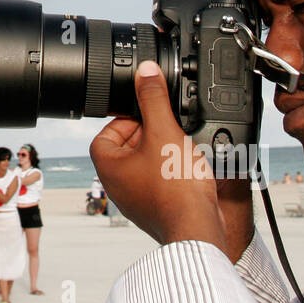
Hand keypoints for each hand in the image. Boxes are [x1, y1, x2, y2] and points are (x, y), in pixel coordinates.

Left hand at [89, 61, 227, 252]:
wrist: (198, 229)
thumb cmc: (176, 189)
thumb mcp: (164, 131)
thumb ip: (153, 99)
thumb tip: (145, 73)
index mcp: (108, 167)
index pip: (106, 132)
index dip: (127, 119)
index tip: (147, 114)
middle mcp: (116, 186)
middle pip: (126, 147)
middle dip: (148, 134)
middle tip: (167, 129)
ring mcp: (135, 200)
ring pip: (144, 165)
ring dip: (162, 153)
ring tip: (180, 149)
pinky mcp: (155, 209)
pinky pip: (159, 182)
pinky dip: (171, 172)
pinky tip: (188, 169)